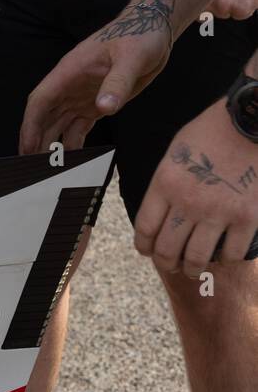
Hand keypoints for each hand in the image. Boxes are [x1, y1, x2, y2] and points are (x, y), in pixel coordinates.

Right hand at [18, 4, 172, 153]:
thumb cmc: (140, 35)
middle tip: (33, 167)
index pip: (40, 101)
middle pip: (44, 117)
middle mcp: (70, 86)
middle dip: (36, 140)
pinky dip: (73, 143)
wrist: (153, 28)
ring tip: (49, 169)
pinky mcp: (96, 103)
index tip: (26, 148)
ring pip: (59, 124)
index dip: (30, 125)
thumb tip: (104, 108)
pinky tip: (73, 160)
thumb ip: (117, 83)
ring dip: (52, 144)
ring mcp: (81, 95)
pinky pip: (78, 126)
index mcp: (68, 72)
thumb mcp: (131, 58)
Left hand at [134, 101, 257, 276]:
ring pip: (197, 257)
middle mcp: (187, 202)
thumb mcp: (174, 154)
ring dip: (192, 268)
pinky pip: (232, 252)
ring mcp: (218, 212)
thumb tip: (161, 212)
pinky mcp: (247, 218)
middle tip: (170, 266)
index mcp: (164, 184)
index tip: (146, 251)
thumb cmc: (210, 133)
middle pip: (167, 248)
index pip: (145, 228)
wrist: (249, 122)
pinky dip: (227, 260)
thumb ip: (165, 185)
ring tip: (193, 269)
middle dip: (166, 263)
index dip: (144, 246)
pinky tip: (224, 257)